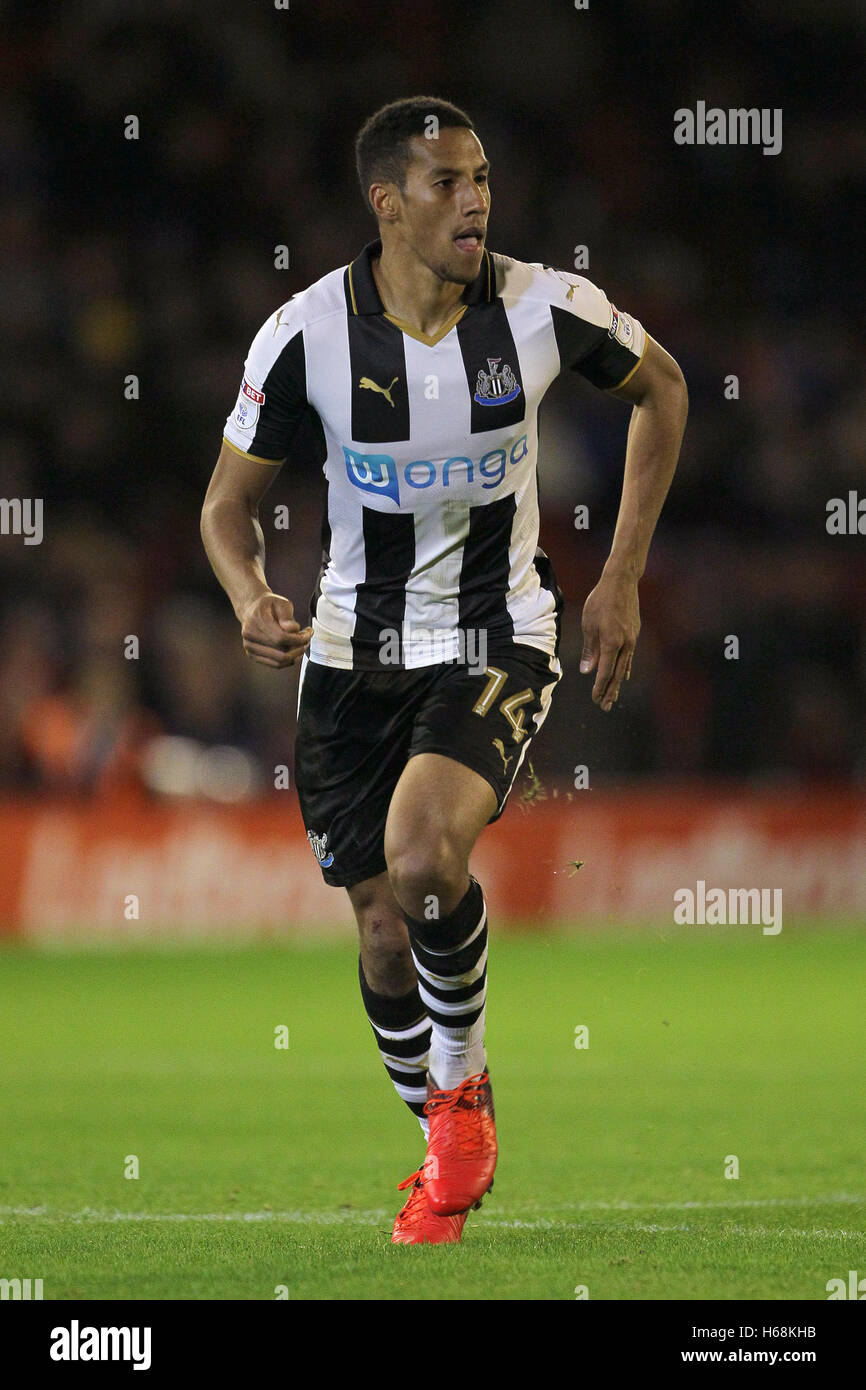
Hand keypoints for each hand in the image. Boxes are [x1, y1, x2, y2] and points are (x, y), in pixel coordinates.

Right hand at [240, 592, 311, 667]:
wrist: (251, 609)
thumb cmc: (269, 605)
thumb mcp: (281, 603)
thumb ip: (287, 616)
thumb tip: (293, 630)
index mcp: (256, 620)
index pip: (281, 638)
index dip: (299, 639)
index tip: (309, 633)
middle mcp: (249, 635)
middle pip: (281, 651)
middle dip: (299, 648)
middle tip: (307, 639)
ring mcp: (249, 647)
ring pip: (279, 661)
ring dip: (295, 656)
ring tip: (302, 645)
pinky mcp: (252, 655)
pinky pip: (275, 664)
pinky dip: (288, 661)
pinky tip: (295, 651)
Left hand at [579, 570, 639, 710]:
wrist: (622, 582)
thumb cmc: (601, 601)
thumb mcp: (588, 624)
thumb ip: (589, 650)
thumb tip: (587, 671)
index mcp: (612, 643)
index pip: (605, 672)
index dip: (599, 687)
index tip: (595, 698)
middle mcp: (625, 644)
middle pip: (617, 674)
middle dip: (610, 691)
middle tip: (605, 707)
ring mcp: (632, 639)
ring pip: (624, 667)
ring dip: (618, 683)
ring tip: (613, 697)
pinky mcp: (634, 633)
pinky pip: (629, 657)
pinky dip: (625, 669)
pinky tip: (624, 676)